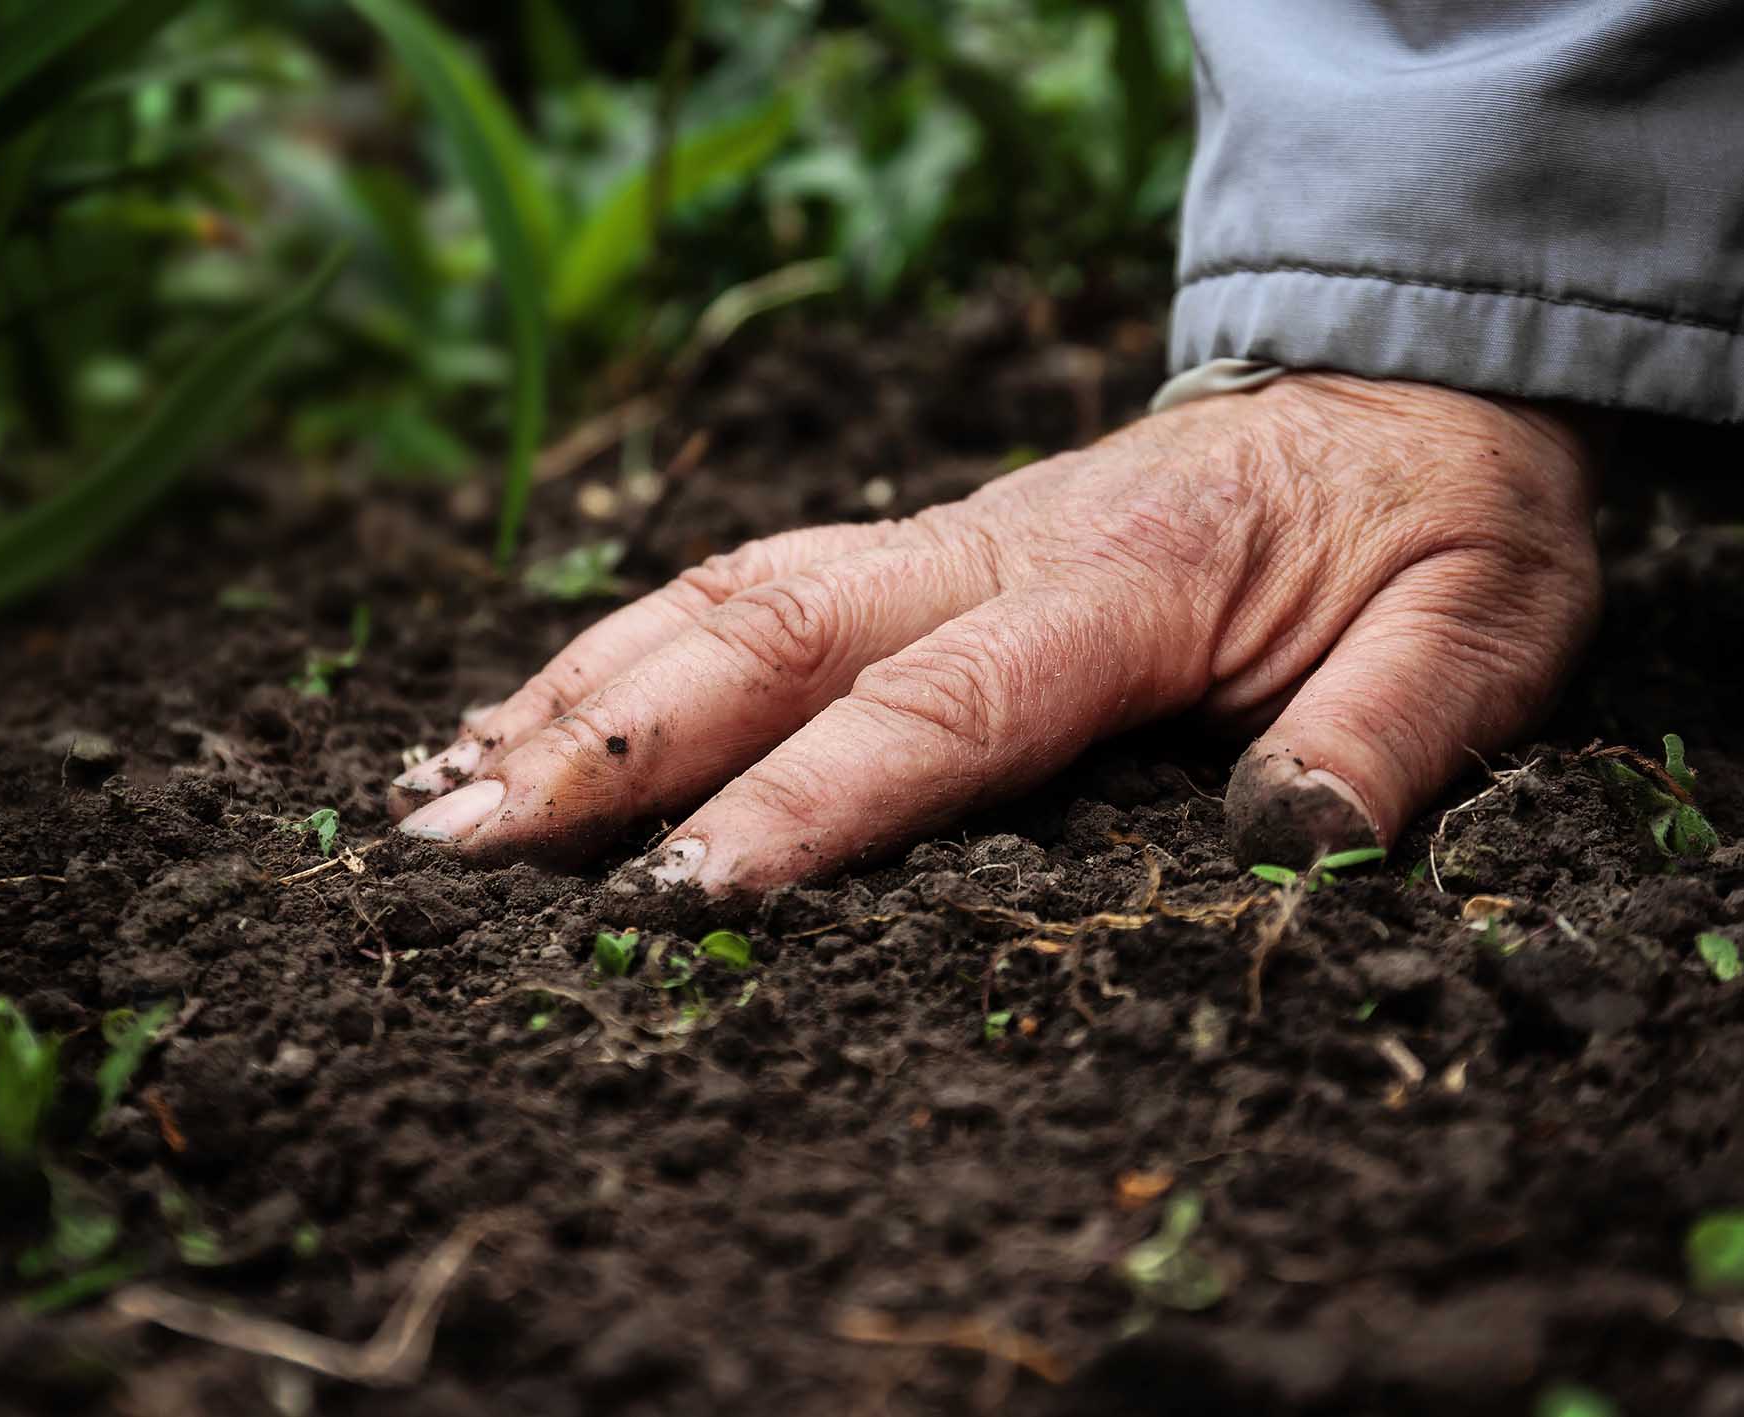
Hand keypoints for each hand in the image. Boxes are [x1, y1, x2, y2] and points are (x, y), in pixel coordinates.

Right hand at [390, 373, 1601, 892]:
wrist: (1402, 391)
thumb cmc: (1435, 523)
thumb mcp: (1480, 627)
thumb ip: (1390, 733)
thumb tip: (1285, 845)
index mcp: (1127, 583)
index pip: (936, 707)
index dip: (801, 806)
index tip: (673, 901)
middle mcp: (996, 548)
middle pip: (766, 635)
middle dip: (604, 743)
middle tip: (456, 847)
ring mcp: (943, 537)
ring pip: (726, 596)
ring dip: (577, 690)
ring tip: (440, 786)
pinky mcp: (922, 549)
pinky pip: (748, 584)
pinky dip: (625, 648)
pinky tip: (537, 712)